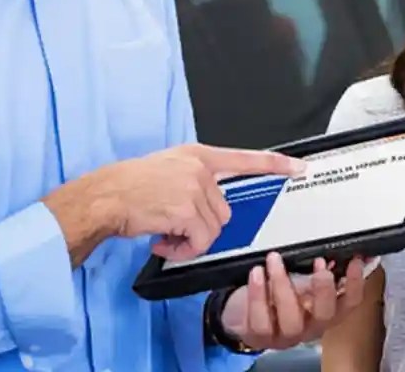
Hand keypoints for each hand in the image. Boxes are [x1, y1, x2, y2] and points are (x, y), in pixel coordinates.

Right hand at [44, 143, 303, 266]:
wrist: (104, 196)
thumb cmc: (130, 187)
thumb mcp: (168, 169)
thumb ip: (194, 179)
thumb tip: (210, 206)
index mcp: (198, 156)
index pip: (246, 158)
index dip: (276, 164)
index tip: (300, 168)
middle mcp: (200, 169)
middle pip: (225, 212)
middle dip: (202, 227)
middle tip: (174, 228)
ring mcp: (195, 187)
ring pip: (213, 229)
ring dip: (190, 240)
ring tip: (165, 233)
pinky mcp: (187, 209)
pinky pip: (200, 241)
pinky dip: (183, 249)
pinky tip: (162, 241)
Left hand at [220, 252, 367, 350]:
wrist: (242, 313)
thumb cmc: (275, 295)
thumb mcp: (300, 280)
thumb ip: (319, 269)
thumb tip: (342, 250)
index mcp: (325, 312)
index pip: (350, 303)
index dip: (355, 284)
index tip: (353, 261)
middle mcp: (309, 327)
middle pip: (325, 315)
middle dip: (324, 289)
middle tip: (319, 263)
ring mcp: (285, 336)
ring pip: (291, 319)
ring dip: (283, 285)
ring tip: (274, 259)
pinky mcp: (260, 338)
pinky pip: (261, 321)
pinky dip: (258, 294)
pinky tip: (257, 273)